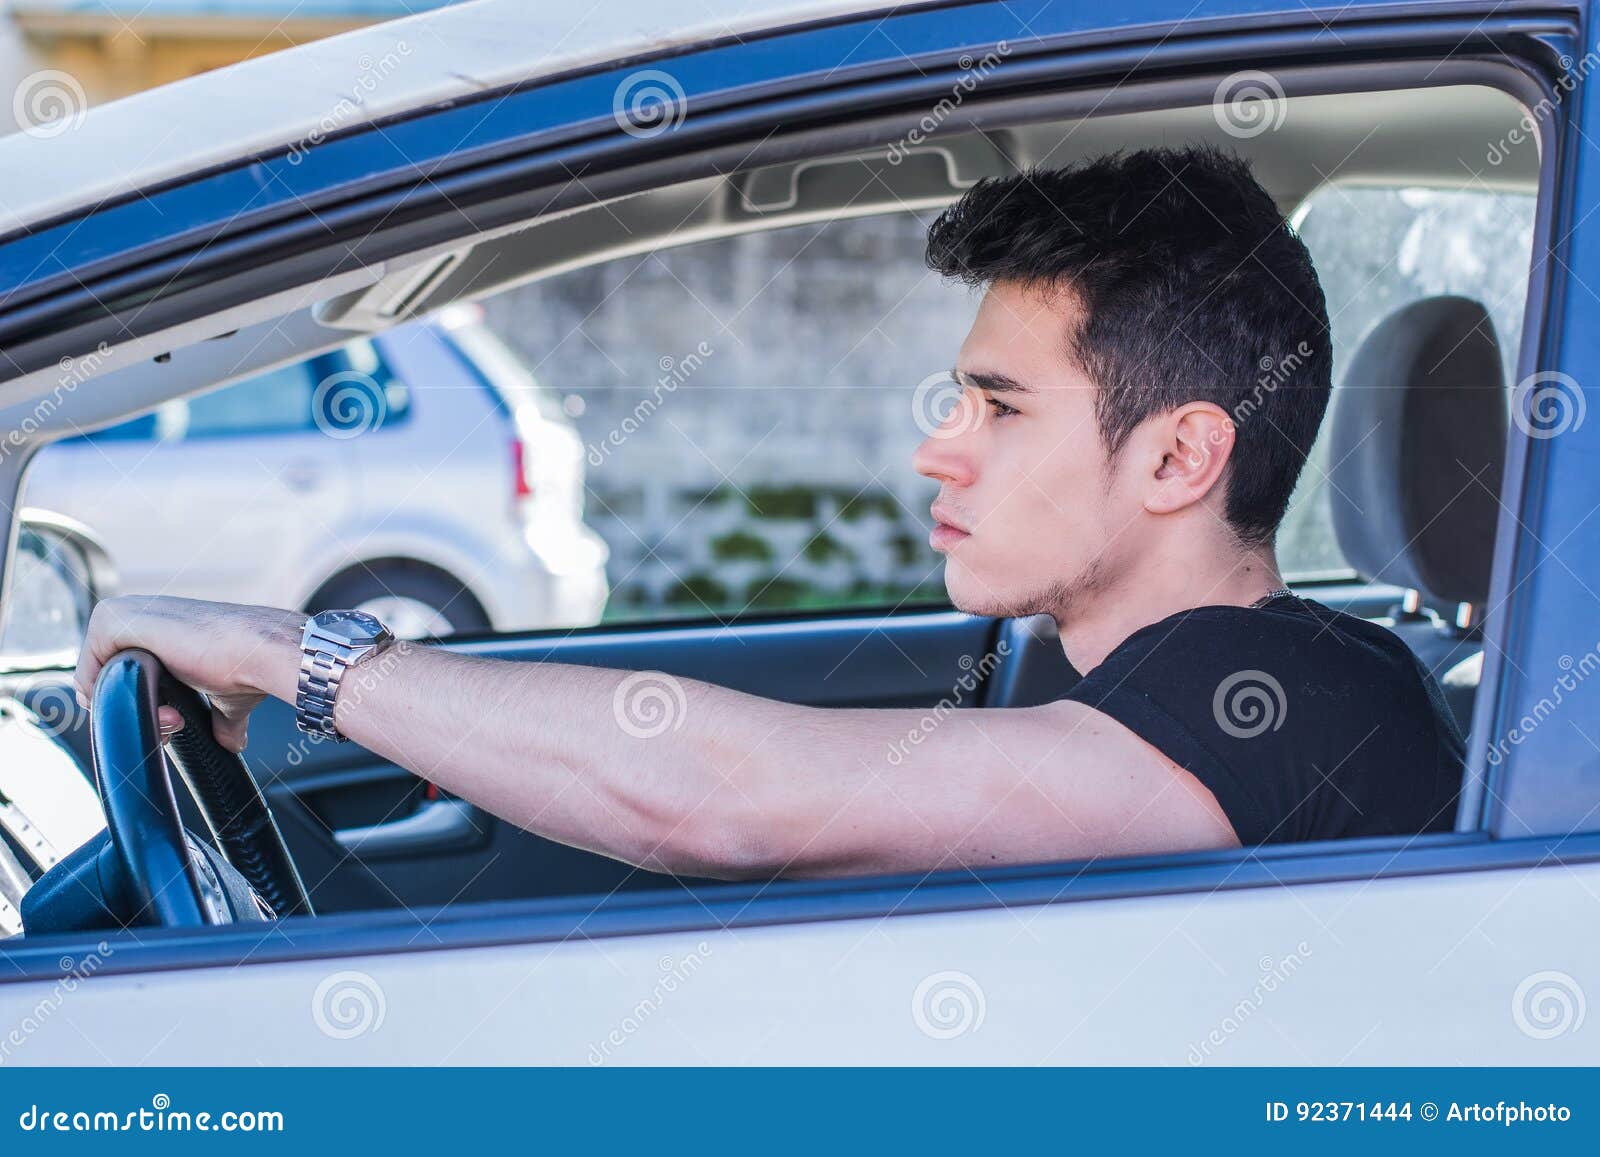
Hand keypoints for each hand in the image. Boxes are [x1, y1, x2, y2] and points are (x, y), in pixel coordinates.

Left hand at [73, 595, 303, 752]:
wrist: (257, 651)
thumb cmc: (246, 663)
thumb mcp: (223, 694)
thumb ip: (220, 715)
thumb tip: (233, 740)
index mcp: (158, 624)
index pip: (121, 671)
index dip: (141, 704)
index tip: (173, 722)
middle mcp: (138, 612)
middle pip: (106, 675)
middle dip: (134, 707)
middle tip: (171, 722)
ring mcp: (124, 614)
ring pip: (97, 675)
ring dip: (127, 705)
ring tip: (169, 715)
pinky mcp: (115, 622)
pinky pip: (86, 670)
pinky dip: (106, 695)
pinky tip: (148, 699)